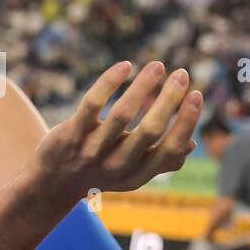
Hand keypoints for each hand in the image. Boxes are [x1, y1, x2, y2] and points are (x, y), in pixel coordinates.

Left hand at [30, 61, 201, 201]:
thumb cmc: (101, 174)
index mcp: (138, 174)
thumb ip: (162, 161)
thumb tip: (191, 143)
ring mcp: (92, 150)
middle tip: (182, 74)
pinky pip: (92, 103)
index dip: (186, 121)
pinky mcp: (71, 133)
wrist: (53, 183)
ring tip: (158, 65)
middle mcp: (117, 166)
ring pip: (122, 114)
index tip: (196, 95)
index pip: (170, 148)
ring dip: (143, 86)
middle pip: (150, 130)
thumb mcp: (133, 174)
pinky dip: (110, 82)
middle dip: (170, 100)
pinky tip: (125, 66)